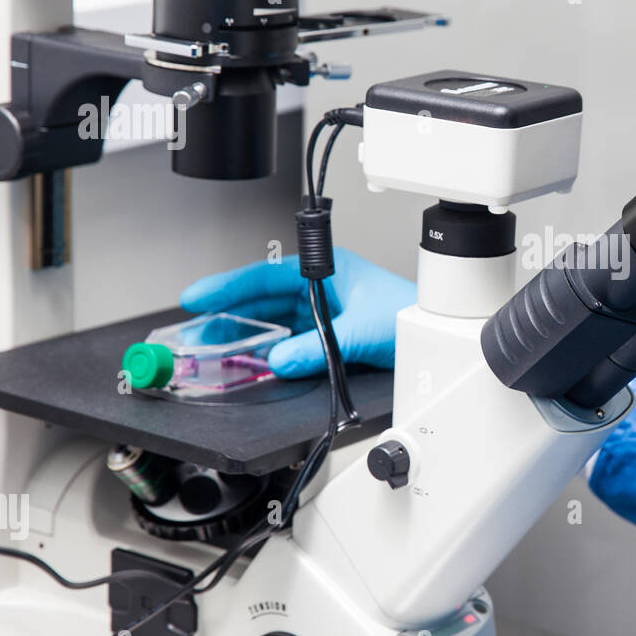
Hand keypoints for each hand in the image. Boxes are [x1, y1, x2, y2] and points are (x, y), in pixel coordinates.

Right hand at [179, 247, 414, 378]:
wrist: (440, 336)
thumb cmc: (412, 314)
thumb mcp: (362, 330)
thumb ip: (319, 347)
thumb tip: (280, 360)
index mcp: (327, 272)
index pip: (265, 277)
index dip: (227, 287)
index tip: (197, 297)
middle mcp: (321, 290)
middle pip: (262, 302)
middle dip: (227, 316)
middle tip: (194, 331)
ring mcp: (324, 314)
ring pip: (273, 324)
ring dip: (244, 337)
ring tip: (211, 349)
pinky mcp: (330, 339)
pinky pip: (289, 343)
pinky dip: (267, 353)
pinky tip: (250, 363)